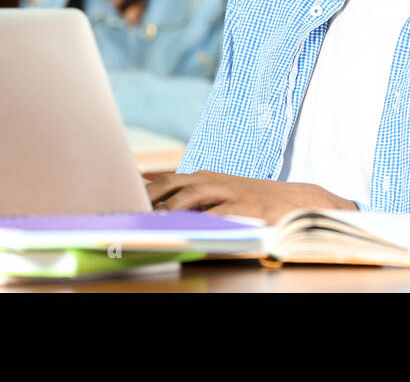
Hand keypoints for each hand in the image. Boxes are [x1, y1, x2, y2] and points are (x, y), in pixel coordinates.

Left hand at [145, 171, 357, 223]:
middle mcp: (212, 181)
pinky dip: (198, 222)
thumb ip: (185, 192)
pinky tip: (183, 231)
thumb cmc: (248, 199)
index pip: (163, 180)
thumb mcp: (216, 190)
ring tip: (145, 221)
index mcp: (202, 177)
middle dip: (146, 199)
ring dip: (166, 209)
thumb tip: (144, 189)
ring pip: (189, 198)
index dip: (138, 189)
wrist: (295, 201)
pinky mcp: (244, 208)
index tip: (115, 200)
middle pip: (171, 185)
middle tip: (125, 213)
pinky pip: (216, 215)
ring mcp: (228, 193)